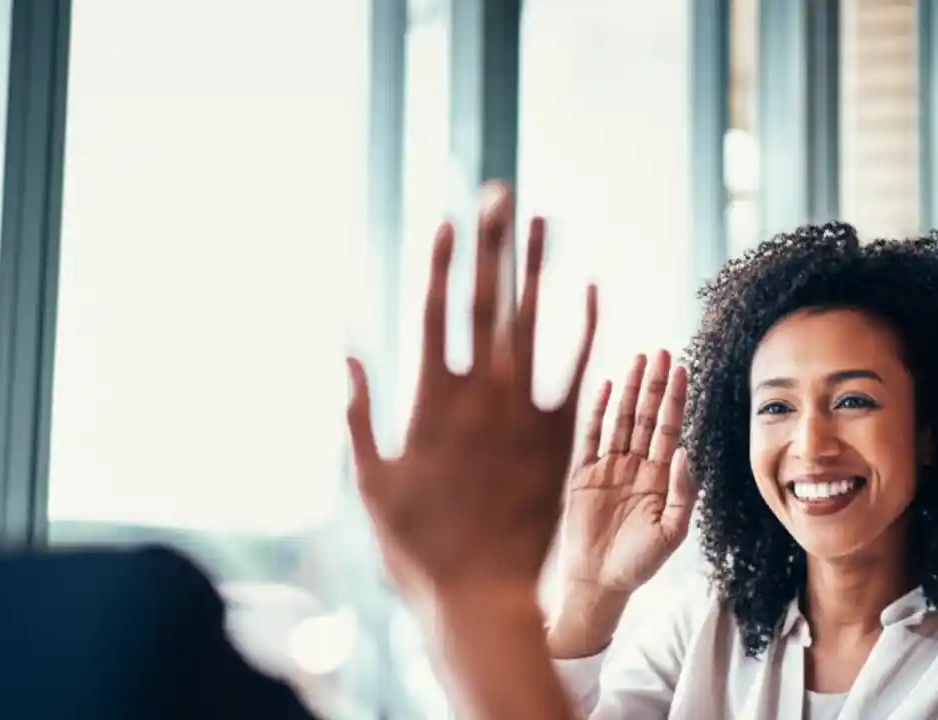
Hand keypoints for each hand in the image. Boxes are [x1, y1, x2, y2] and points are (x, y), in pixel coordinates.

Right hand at [346, 184, 596, 603]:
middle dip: (491, 245)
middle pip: (486, 303)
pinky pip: (577, 370)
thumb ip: (358, 417)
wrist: (482, 595)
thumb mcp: (370, 483)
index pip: (435, 313)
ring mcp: (523, 413)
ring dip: (536, 269)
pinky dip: (584, 328)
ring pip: (531, 324)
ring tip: (542, 222)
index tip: (448, 220)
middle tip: (499, 193)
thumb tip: (348, 356)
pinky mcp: (558, 436)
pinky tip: (589, 288)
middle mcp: (480, 395)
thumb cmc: (417, 546)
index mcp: (430, 401)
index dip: (442, 263)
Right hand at [547, 351, 694, 657]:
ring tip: (638, 359)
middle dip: (655, 384)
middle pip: (647, 416)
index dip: (676, 400)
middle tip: (662, 352)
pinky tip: (605, 386)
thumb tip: (687, 452)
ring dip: (630, 389)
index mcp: (659, 478)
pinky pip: (591, 436)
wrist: (598, 582)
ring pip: (621, 419)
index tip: (682, 370)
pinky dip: (597, 411)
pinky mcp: (582, 474)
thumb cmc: (637, 563)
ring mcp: (608, 467)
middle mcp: (635, 466)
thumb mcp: (671, 532)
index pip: (670, 429)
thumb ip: (682, 493)